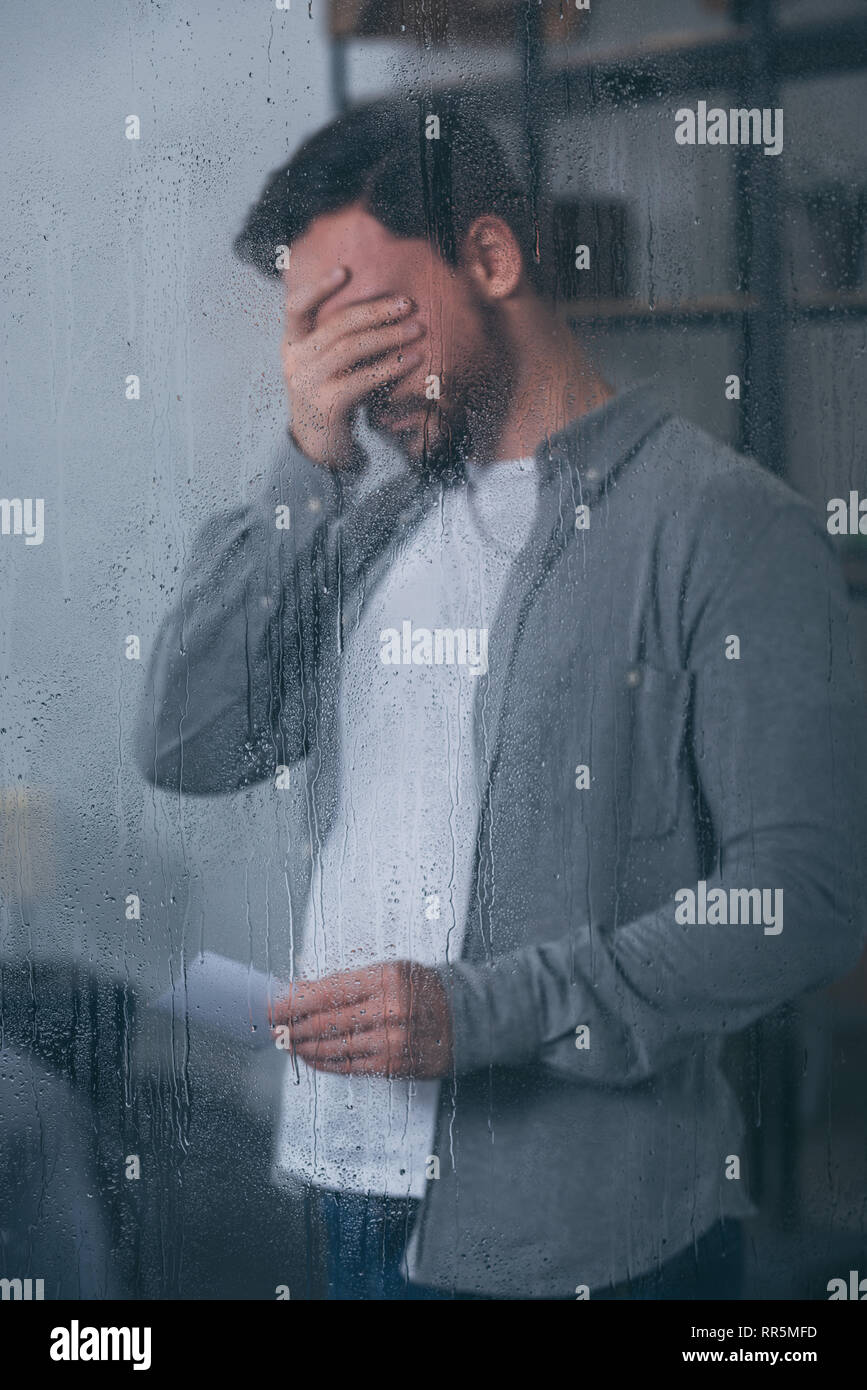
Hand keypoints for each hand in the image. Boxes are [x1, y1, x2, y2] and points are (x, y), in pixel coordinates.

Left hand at [270, 959, 452, 1078]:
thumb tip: (299, 991)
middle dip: (295, 1026)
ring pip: (335, 1047)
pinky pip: (350, 1066)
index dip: (294, 1001)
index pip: (327, 991)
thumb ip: (344, 981)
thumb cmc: (422, 989)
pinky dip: (326, 1063)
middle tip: (276, 1028)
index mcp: (386, 977)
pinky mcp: (395, 1065)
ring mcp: (394, 1040)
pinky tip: (313, 1058)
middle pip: (327, 1021)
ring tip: (290, 1043)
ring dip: (306, 1047)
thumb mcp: (386, 971)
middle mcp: (391, 1009)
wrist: (466, 1016)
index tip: (273, 1006)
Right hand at [281, 266, 425, 467]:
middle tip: (407, 304)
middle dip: (376, 311)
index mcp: (292, 345)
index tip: (345, 270)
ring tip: (417, 329)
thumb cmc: (331, 397)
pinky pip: (363, 378)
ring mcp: (308, 383)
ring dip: (389, 336)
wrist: (319, 447)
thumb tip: (376, 305)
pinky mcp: (327, 404)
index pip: (296, 307)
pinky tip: (412, 359)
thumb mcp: (326, 364)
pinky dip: (391, 366)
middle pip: (337, 325)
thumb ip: (337, 338)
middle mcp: (295, 361)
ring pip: (351, 349)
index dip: (318, 287)